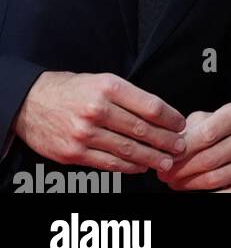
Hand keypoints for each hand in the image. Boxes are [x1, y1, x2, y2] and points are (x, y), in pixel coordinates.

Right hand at [13, 71, 186, 174]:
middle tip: (181, 147)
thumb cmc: (72, 90)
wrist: (31, 103)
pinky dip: (128, 167)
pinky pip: (109, 163)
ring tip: (167, 161)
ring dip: (152, 157)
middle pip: (142, 130)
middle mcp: (98, 110)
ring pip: (128, 150)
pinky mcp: (74, 154)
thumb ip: (128, 96)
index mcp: (109, 87)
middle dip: (165, 141)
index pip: (149, 106)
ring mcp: (85, 134)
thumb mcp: (101, 80)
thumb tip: (157, 114)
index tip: (181, 124)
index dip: (170, 118)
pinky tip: (141, 167)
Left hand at [157, 103, 230, 192]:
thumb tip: (168, 149)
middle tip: (166, 175)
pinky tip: (193, 191)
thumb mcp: (205, 122)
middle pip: (209, 159)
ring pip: (214, 179)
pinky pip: (226, 195)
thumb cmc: (220, 131)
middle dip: (182, 170)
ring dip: (189, 184)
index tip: (167, 158)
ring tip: (176, 182)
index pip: (207, 134)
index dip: (183, 150)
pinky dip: (206, 195)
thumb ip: (188, 131)